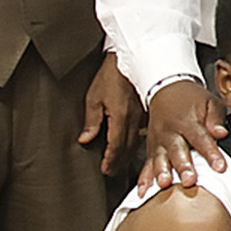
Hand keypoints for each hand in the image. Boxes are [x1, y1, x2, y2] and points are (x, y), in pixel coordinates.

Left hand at [81, 54, 143, 172]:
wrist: (129, 59)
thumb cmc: (111, 75)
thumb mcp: (94, 98)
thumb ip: (91, 121)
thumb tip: (86, 139)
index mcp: (120, 118)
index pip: (115, 146)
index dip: (110, 160)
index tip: (105, 169)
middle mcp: (133, 120)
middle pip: (127, 149)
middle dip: (118, 162)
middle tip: (111, 171)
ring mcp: (141, 117)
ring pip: (136, 142)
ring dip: (127, 155)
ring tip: (120, 163)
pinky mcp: (145, 112)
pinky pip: (142, 133)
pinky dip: (136, 143)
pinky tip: (133, 146)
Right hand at [139, 77, 228, 193]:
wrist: (166, 90)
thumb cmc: (192, 100)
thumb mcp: (210, 102)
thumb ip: (216, 118)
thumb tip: (221, 133)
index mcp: (187, 121)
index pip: (201, 138)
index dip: (211, 152)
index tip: (220, 167)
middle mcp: (170, 132)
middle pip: (177, 150)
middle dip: (182, 165)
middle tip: (189, 180)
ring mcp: (158, 141)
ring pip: (159, 158)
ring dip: (161, 172)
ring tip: (164, 184)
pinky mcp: (150, 149)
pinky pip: (146, 165)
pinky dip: (143, 179)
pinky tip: (143, 192)